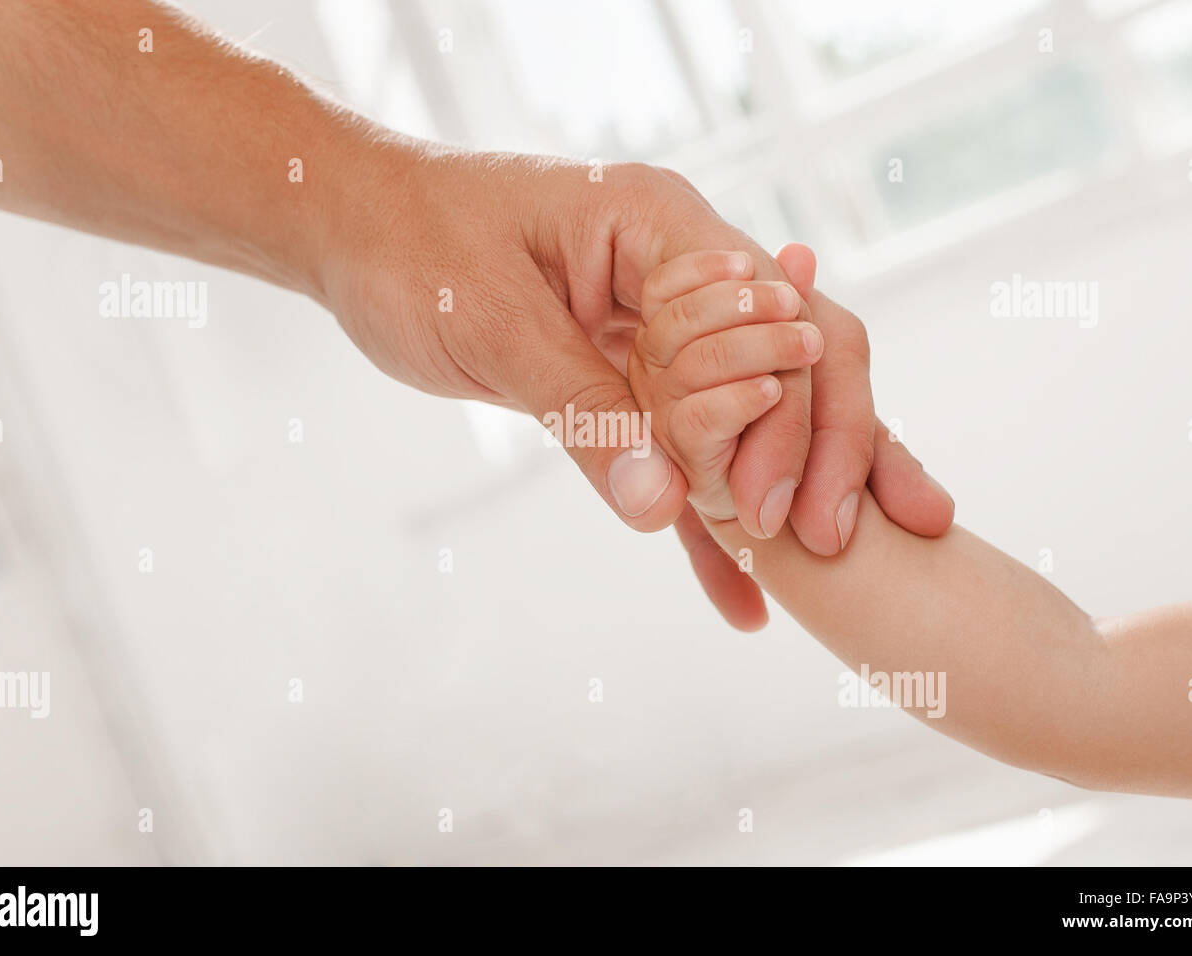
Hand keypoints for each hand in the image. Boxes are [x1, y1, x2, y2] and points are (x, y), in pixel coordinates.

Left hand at [319, 145, 951, 625]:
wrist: (355, 226)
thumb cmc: (414, 246)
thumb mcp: (495, 326)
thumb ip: (585, 412)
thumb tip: (662, 510)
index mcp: (665, 227)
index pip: (775, 317)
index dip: (791, 417)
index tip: (769, 511)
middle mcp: (684, 272)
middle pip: (796, 358)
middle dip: (822, 451)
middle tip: (826, 545)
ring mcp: (665, 325)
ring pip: (757, 408)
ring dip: (794, 486)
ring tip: (836, 572)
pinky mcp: (633, 375)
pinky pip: (684, 445)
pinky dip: (705, 513)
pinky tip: (736, 588)